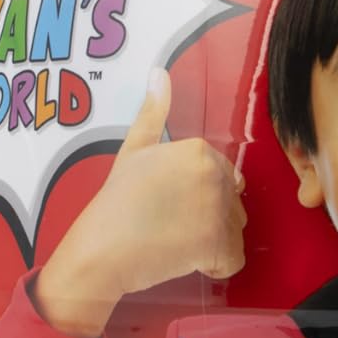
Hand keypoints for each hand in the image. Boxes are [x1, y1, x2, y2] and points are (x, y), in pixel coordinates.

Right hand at [35, 70, 246, 337]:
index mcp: (199, 151)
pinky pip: (234, 260)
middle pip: (233, 204)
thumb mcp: (134, 150)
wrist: (102, 249)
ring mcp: (219, 212)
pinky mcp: (219, 246)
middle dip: (209, 218)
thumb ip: (152, 114)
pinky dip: (214, 265)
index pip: (224, 177)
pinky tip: (184, 258)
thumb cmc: (118, 200)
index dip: (197, 195)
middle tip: (169, 222)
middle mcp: (215, 176)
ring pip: (235, 231)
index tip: (168, 201)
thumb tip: (159, 72)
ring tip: (175, 239)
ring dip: (212, 242)